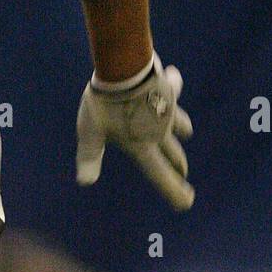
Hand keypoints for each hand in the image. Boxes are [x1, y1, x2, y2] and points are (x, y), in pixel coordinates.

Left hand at [76, 52, 194, 209]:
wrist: (124, 69)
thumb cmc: (105, 104)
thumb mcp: (91, 132)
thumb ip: (90, 156)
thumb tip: (84, 181)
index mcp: (142, 146)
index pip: (160, 176)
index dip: (174, 191)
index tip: (187, 202)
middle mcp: (159, 132)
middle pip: (172, 154)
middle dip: (178, 166)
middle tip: (183, 174)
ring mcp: (166, 110)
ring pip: (179, 123)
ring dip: (183, 129)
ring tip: (187, 132)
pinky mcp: (166, 89)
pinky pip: (173, 87)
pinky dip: (174, 84)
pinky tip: (173, 77)